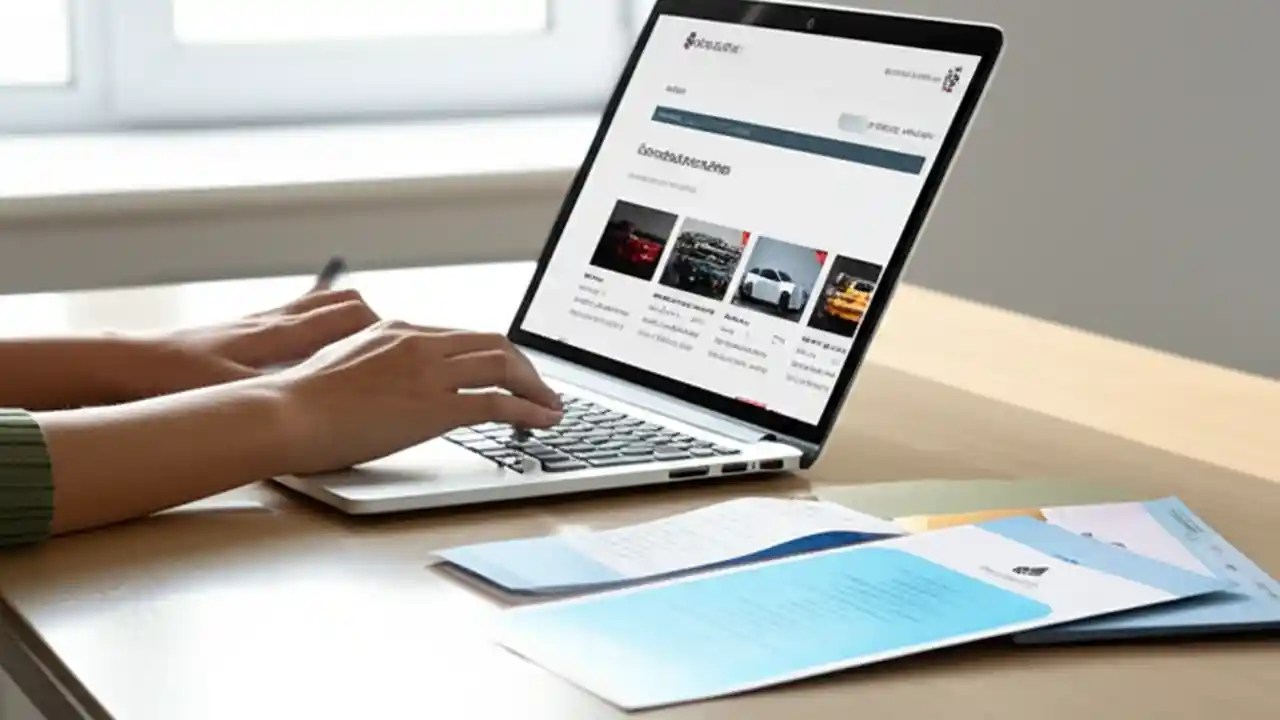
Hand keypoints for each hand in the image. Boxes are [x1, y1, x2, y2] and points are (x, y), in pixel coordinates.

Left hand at [122, 289, 379, 400]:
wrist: (127, 363)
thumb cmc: (177, 377)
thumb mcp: (235, 393)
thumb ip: (280, 396)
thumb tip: (325, 403)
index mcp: (279, 334)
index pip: (348, 314)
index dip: (381, 327)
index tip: (402, 344)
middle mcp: (273, 320)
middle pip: (339, 302)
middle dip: (372, 319)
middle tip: (390, 344)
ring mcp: (257, 321)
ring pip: (314, 305)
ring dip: (341, 317)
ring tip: (363, 337)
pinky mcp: (240, 329)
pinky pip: (289, 316)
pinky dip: (310, 324)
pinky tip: (309, 347)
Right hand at [269, 321, 562, 474]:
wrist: (284, 414)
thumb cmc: (300, 401)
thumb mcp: (342, 365)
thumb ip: (374, 365)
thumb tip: (388, 385)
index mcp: (397, 331)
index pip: (461, 337)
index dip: (492, 356)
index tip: (506, 373)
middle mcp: (418, 342)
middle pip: (492, 343)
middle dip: (524, 366)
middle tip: (539, 388)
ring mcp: (428, 372)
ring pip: (503, 366)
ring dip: (536, 386)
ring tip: (552, 406)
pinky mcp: (434, 406)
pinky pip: (498, 403)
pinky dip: (530, 410)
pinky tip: (545, 421)